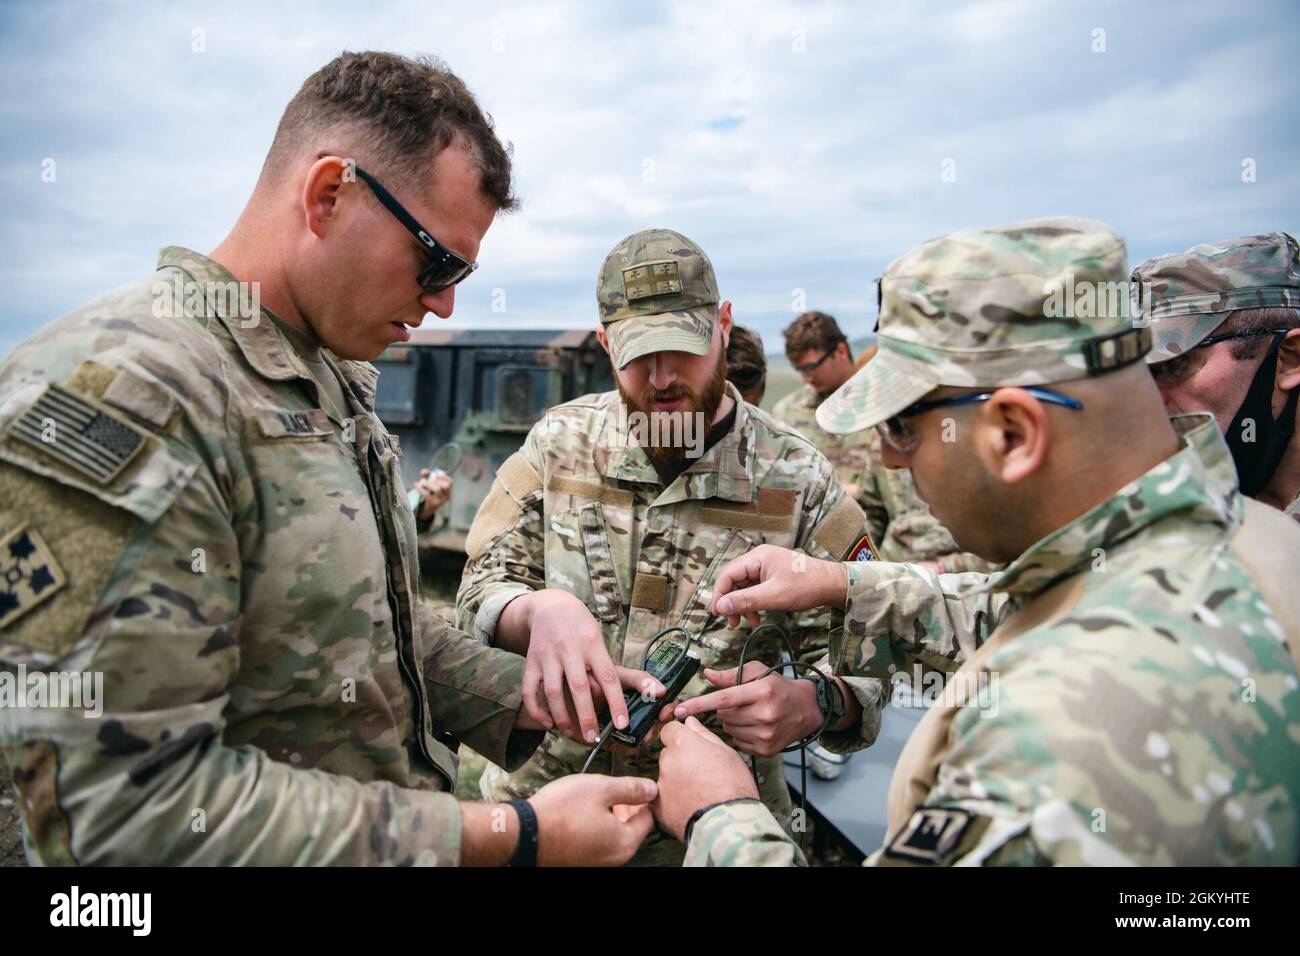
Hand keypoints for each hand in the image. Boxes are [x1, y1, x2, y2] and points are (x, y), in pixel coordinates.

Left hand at [414, 469, 452, 520]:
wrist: (425, 509)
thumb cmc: (428, 494)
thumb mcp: (428, 484)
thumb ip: (427, 475)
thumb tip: (424, 471)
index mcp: (447, 491)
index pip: (450, 482)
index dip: (444, 477)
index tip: (436, 474)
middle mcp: (446, 497)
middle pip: (445, 485)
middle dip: (436, 480)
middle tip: (428, 480)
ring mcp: (440, 501)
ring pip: (437, 489)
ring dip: (428, 484)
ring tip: (421, 483)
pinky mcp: (433, 504)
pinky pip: (427, 495)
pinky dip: (420, 489)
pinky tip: (416, 486)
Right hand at [513, 590, 661, 742]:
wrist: (550, 606)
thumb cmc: (583, 627)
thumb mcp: (604, 642)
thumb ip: (628, 671)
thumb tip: (659, 691)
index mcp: (593, 645)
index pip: (608, 677)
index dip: (616, 702)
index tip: (622, 724)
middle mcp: (570, 650)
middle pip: (579, 687)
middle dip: (587, 715)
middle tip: (593, 738)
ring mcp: (548, 656)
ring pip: (553, 692)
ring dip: (562, 716)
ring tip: (572, 733)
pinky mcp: (531, 662)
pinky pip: (530, 691)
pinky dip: (537, 710)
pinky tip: (547, 723)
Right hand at [530, 774, 656, 865]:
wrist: (525, 834)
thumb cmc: (560, 812)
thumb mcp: (600, 788)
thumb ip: (630, 788)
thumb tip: (651, 789)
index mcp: (625, 842)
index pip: (648, 819)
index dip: (643, 799)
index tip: (634, 787)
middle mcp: (615, 858)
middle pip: (631, 829)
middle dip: (625, 808)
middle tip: (612, 790)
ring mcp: (597, 863)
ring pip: (612, 836)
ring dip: (609, 818)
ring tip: (593, 800)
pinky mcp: (580, 862)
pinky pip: (596, 843)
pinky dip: (594, 829)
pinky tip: (581, 815)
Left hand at [653, 717, 757, 841]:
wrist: (730, 824)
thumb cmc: (734, 790)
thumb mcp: (728, 754)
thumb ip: (704, 736)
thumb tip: (691, 724)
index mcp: (684, 744)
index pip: (670, 730)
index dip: (679, 737)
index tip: (687, 745)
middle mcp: (668, 761)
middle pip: (668, 754)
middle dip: (679, 761)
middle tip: (700, 774)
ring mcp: (661, 785)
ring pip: (665, 777)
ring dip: (676, 782)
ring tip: (698, 794)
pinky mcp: (658, 808)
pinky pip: (662, 800)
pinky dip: (672, 803)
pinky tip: (690, 806)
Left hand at [658, 662, 821, 756]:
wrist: (807, 709)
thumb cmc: (778, 687)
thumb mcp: (758, 672)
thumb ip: (730, 674)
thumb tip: (707, 674)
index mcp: (761, 692)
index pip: (723, 699)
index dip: (699, 705)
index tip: (678, 710)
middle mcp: (764, 714)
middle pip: (723, 715)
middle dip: (723, 709)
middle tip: (739, 703)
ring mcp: (766, 735)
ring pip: (728, 729)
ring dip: (731, 722)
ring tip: (749, 714)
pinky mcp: (766, 750)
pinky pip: (737, 742)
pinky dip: (739, 734)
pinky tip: (754, 726)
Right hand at [710, 544, 847, 627]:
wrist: (832, 584)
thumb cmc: (807, 586)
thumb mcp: (774, 596)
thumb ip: (746, 601)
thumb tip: (721, 606)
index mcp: (758, 557)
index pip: (728, 574)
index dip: (719, 594)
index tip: (718, 613)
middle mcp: (759, 559)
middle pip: (734, 580)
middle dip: (731, 602)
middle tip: (731, 622)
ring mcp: (766, 567)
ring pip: (744, 587)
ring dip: (742, 605)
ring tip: (746, 623)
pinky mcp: (773, 576)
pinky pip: (755, 590)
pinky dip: (753, 604)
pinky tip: (757, 617)